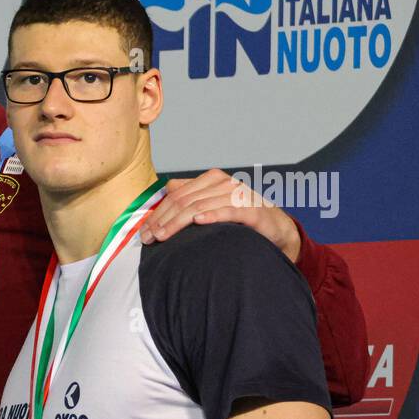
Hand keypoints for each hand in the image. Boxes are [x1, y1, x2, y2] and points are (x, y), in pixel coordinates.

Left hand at [140, 168, 301, 262]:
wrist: (275, 228)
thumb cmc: (238, 218)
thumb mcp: (211, 204)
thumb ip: (190, 196)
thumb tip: (164, 191)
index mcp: (210, 180)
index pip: (175, 195)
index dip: (156, 213)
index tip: (143, 232)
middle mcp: (223, 183)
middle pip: (183, 201)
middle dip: (161, 221)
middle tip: (147, 239)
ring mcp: (238, 195)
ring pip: (199, 206)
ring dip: (177, 223)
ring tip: (162, 237)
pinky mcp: (252, 210)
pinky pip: (229, 211)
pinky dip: (213, 215)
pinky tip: (198, 221)